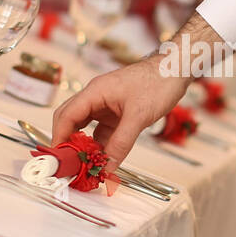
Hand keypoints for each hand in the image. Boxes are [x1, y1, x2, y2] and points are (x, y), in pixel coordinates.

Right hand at [51, 54, 190, 168]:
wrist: (176, 69)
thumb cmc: (158, 82)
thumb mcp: (138, 116)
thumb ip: (121, 143)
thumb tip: (107, 166)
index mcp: (94, 92)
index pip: (66, 116)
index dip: (59, 137)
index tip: (59, 158)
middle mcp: (96, 97)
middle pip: (71, 121)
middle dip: (68, 142)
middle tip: (69, 164)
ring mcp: (106, 105)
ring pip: (87, 127)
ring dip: (85, 145)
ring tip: (84, 165)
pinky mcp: (117, 112)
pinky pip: (102, 130)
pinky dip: (100, 144)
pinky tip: (103, 158)